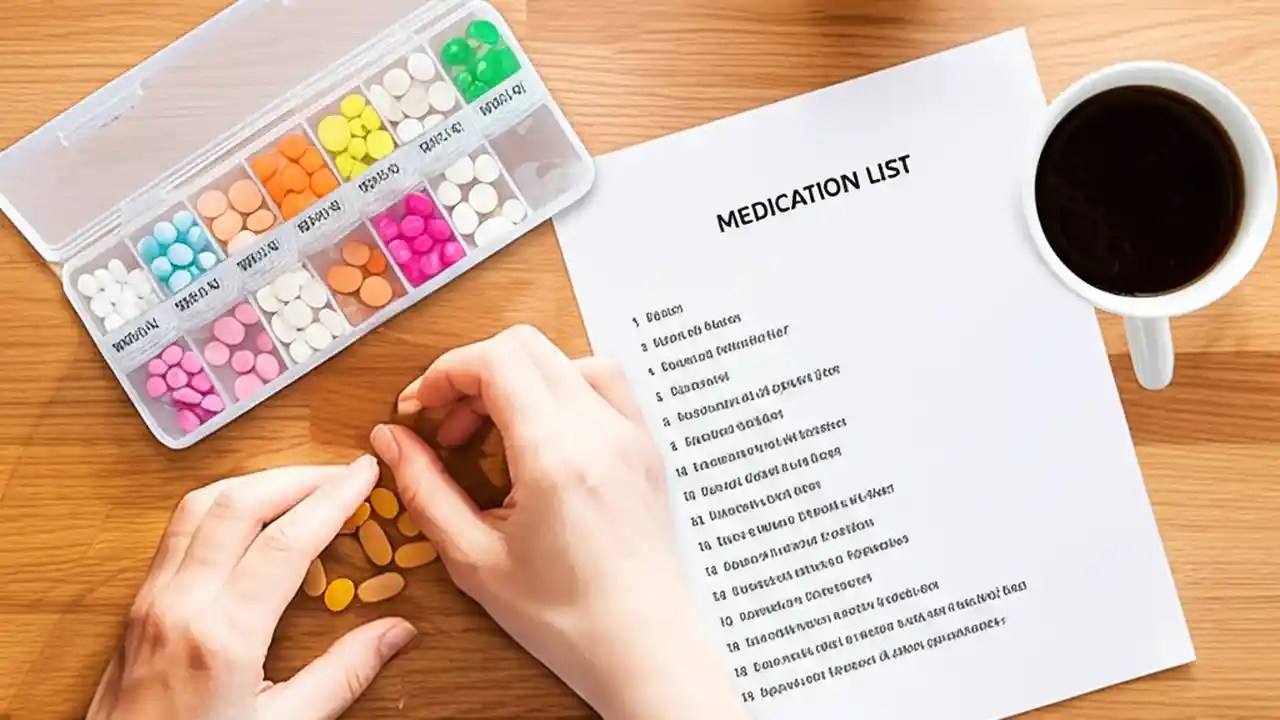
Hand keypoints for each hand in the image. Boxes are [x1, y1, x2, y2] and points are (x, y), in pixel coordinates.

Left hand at [88, 459, 416, 719]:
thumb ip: (343, 674)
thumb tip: (398, 630)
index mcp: (222, 637)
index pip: (286, 541)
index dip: (332, 499)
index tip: (365, 475)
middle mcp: (180, 604)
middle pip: (239, 504)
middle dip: (298, 476)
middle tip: (343, 473)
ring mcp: (151, 600)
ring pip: (199, 505)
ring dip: (256, 482)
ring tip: (302, 483)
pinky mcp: (136, 605)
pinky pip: (178, 530)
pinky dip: (221, 504)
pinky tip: (251, 514)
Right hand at [372, 326, 746, 719]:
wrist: (643, 646)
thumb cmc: (567, 617)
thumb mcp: (475, 559)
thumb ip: (426, 489)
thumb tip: (392, 440)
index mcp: (557, 455)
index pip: (495, 361)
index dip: (444, 373)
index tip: (420, 407)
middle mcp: (599, 430)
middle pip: (525, 347)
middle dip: (473, 372)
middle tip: (447, 423)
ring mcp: (629, 433)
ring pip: (563, 357)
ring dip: (517, 378)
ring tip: (492, 432)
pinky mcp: (644, 444)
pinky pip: (601, 382)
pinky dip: (561, 387)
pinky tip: (541, 432)